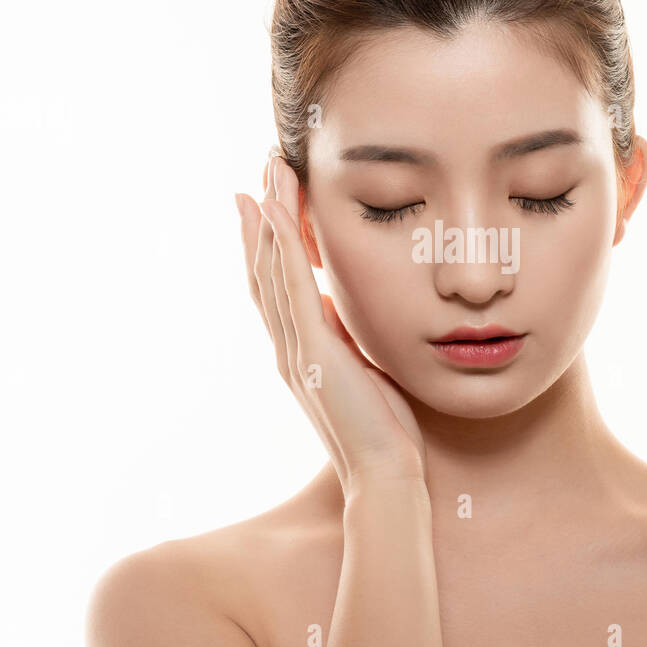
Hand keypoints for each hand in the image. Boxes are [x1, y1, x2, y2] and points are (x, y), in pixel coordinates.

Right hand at [236, 153, 426, 494]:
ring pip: (270, 271)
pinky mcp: (311, 351)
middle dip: (263, 218)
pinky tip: (276, 212)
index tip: (270, 200)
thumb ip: (347, 339)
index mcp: (302, 351)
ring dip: (267, 219)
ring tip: (264, 175)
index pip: (278, 285)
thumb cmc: (385, 428)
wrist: (386, 474)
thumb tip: (340, 307)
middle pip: (264, 269)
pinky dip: (279, 248)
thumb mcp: (365, 369)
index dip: (270, 242)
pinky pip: (290, 288)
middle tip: (259, 173)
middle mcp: (289, 346)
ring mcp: (295, 348)